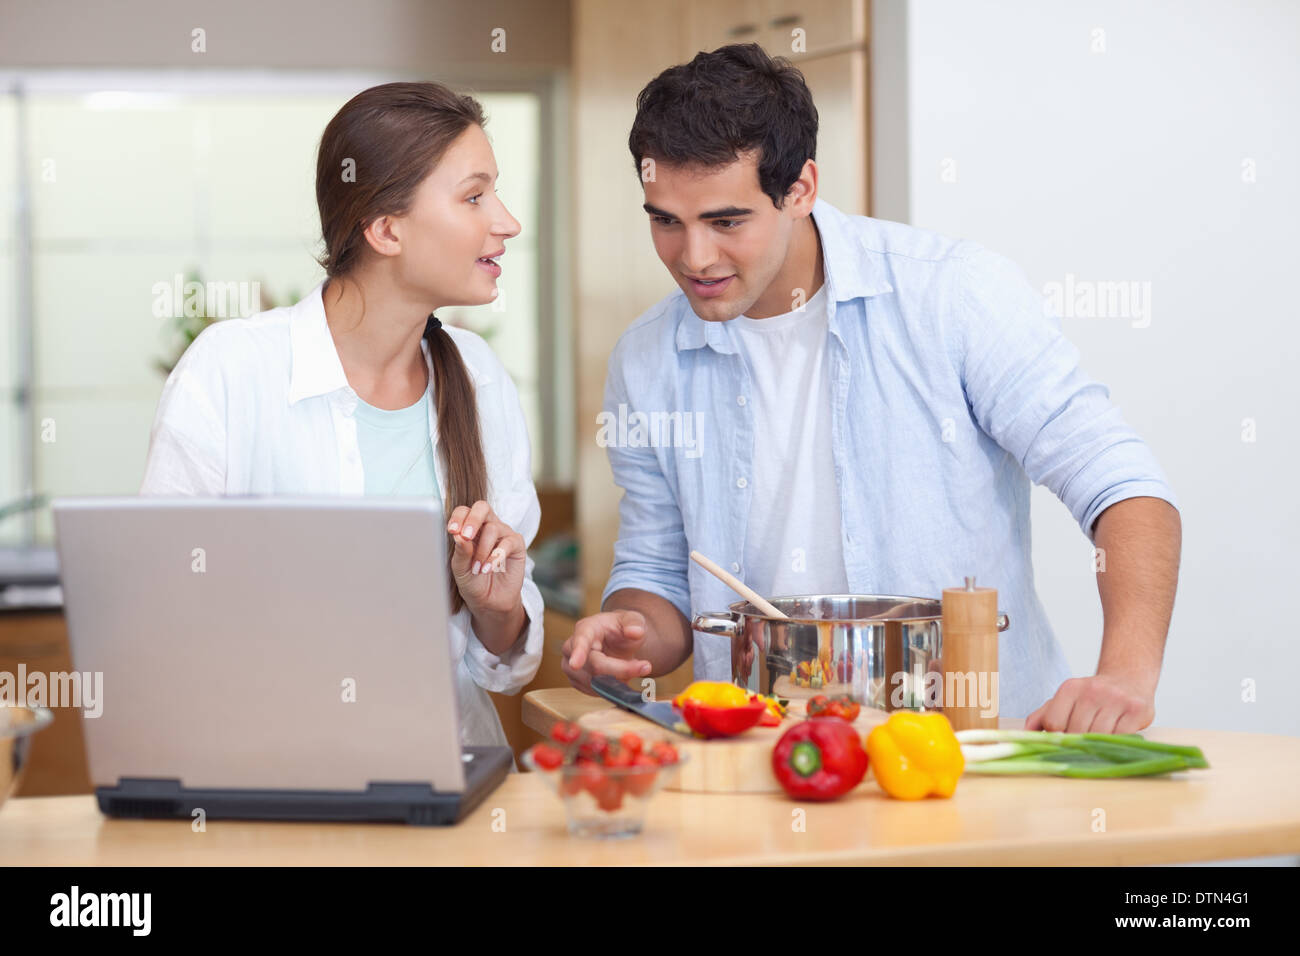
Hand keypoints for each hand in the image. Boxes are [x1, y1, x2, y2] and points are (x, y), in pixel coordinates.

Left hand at [446, 500, 525, 616]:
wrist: (489, 602)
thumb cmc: (472, 581)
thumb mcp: (460, 568)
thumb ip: (460, 551)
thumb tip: (458, 535)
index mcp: (470, 528)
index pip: (464, 511)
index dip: (458, 517)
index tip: (452, 530)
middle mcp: (487, 527)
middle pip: (482, 507)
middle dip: (473, 520)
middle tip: (466, 536)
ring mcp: (503, 534)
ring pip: (493, 528)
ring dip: (482, 550)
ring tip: (477, 568)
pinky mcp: (517, 545)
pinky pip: (508, 542)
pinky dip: (496, 556)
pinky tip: (488, 569)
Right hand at [560, 610, 652, 694]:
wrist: (616, 642)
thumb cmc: (621, 628)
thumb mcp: (632, 619)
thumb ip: (635, 624)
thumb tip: (635, 632)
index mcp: (585, 628)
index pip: (580, 640)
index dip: (578, 653)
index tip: (575, 664)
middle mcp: (571, 648)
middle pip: (595, 667)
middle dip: (622, 670)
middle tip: (646, 666)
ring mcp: (571, 668)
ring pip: (596, 683)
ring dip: (620, 680)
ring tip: (632, 666)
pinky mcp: (577, 682)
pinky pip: (597, 691)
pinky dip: (614, 688)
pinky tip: (622, 676)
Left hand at [1024, 673, 1154, 733]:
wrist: (1128, 678)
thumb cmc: (1092, 696)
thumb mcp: (1065, 700)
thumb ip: (1042, 716)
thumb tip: (1024, 736)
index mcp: (1070, 688)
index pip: (1054, 723)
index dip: (1057, 738)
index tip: (1063, 742)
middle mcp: (1092, 690)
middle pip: (1076, 732)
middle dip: (1077, 743)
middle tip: (1083, 746)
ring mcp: (1116, 699)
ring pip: (1099, 736)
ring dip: (1097, 745)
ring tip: (1099, 742)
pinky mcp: (1137, 709)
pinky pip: (1122, 737)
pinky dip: (1116, 743)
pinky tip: (1115, 737)